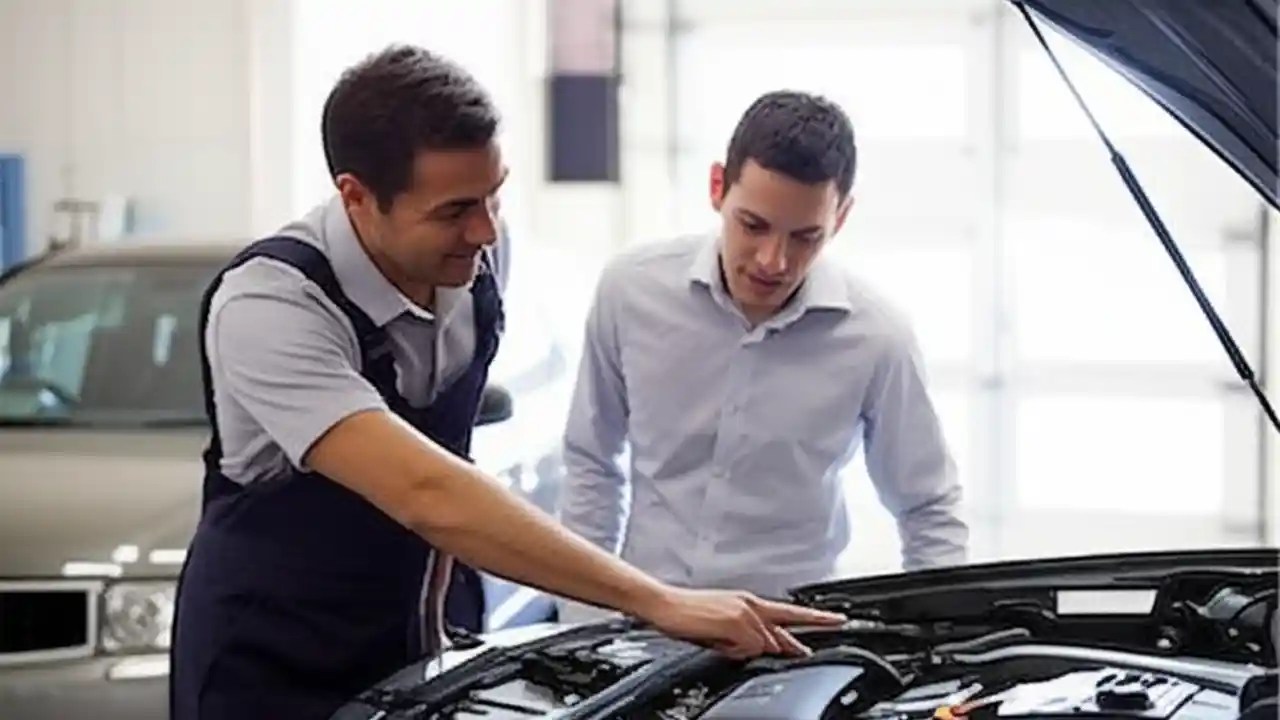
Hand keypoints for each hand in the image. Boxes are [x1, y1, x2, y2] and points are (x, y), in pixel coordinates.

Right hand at [637, 586, 845, 658]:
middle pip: (786, 625)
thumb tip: (758, 650)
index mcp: (747, 603)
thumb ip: (743, 636)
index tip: (834, 620)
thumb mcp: (720, 627)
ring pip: (765, 642)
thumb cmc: (684, 614)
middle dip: (808, 632)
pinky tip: (717, 642)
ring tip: (717, 640)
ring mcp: (744, 611)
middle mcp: (750, 604)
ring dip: (746, 649)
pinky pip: (750, 646)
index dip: (814, 619)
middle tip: (838, 623)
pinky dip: (735, 650)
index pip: (787, 613)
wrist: (662, 604)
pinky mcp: (736, 621)